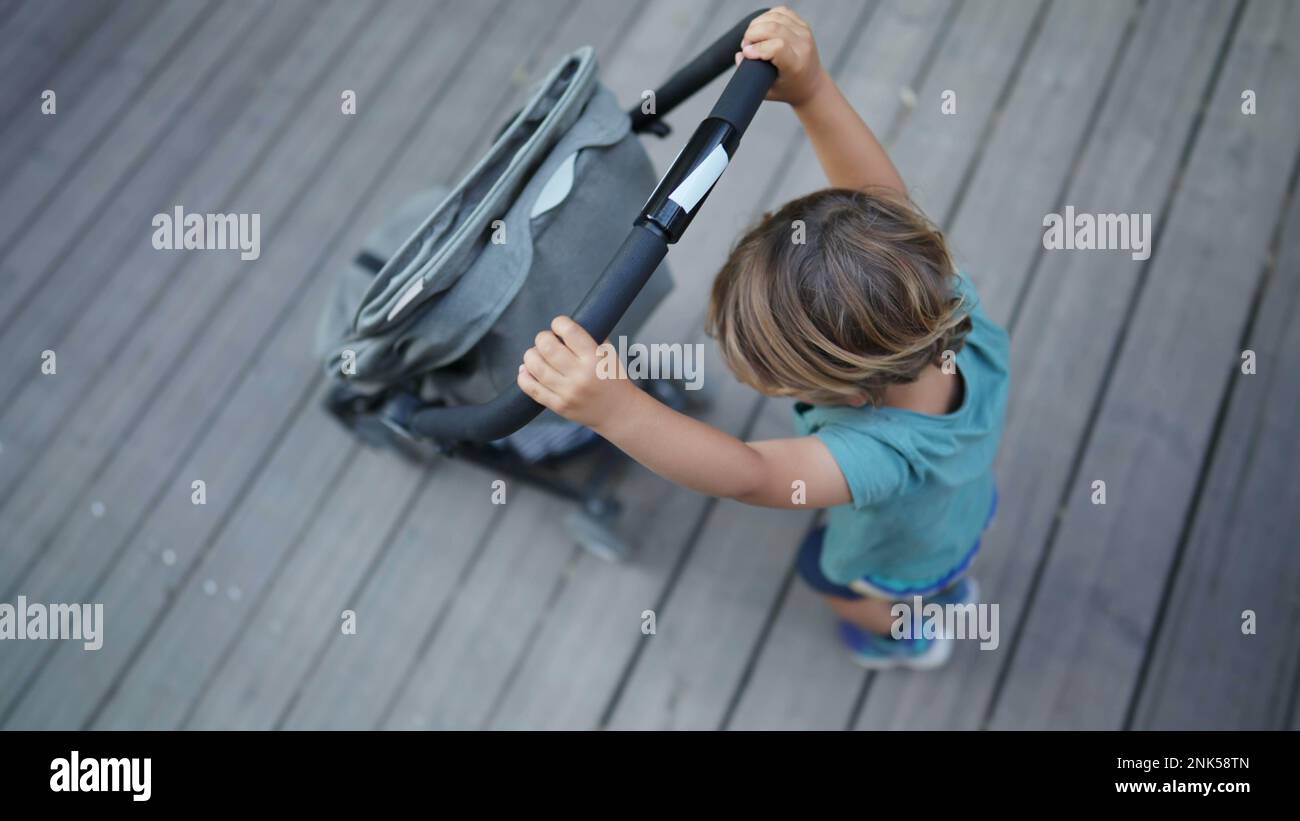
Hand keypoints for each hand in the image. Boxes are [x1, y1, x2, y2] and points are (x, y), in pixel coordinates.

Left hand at [517, 316, 637, 429]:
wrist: (619, 412)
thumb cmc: (614, 379)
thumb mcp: (609, 354)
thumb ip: (590, 337)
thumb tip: (562, 327)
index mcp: (595, 358)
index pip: (569, 331)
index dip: (559, 323)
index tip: (559, 326)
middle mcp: (580, 375)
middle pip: (546, 346)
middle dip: (542, 338)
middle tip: (547, 341)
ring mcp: (567, 392)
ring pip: (535, 366)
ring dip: (532, 355)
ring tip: (538, 355)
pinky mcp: (558, 406)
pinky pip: (531, 388)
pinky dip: (524, 375)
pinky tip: (528, 370)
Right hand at [735, 6, 827, 107]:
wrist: (811, 84)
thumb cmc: (787, 89)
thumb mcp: (767, 91)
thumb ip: (750, 75)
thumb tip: (740, 55)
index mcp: (795, 65)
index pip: (776, 47)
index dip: (757, 47)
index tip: (746, 53)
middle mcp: (802, 46)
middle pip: (773, 27)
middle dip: (752, 33)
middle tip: (746, 46)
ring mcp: (804, 33)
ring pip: (774, 16)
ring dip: (757, 24)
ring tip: (752, 38)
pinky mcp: (802, 24)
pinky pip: (780, 11)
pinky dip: (766, 17)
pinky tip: (761, 28)